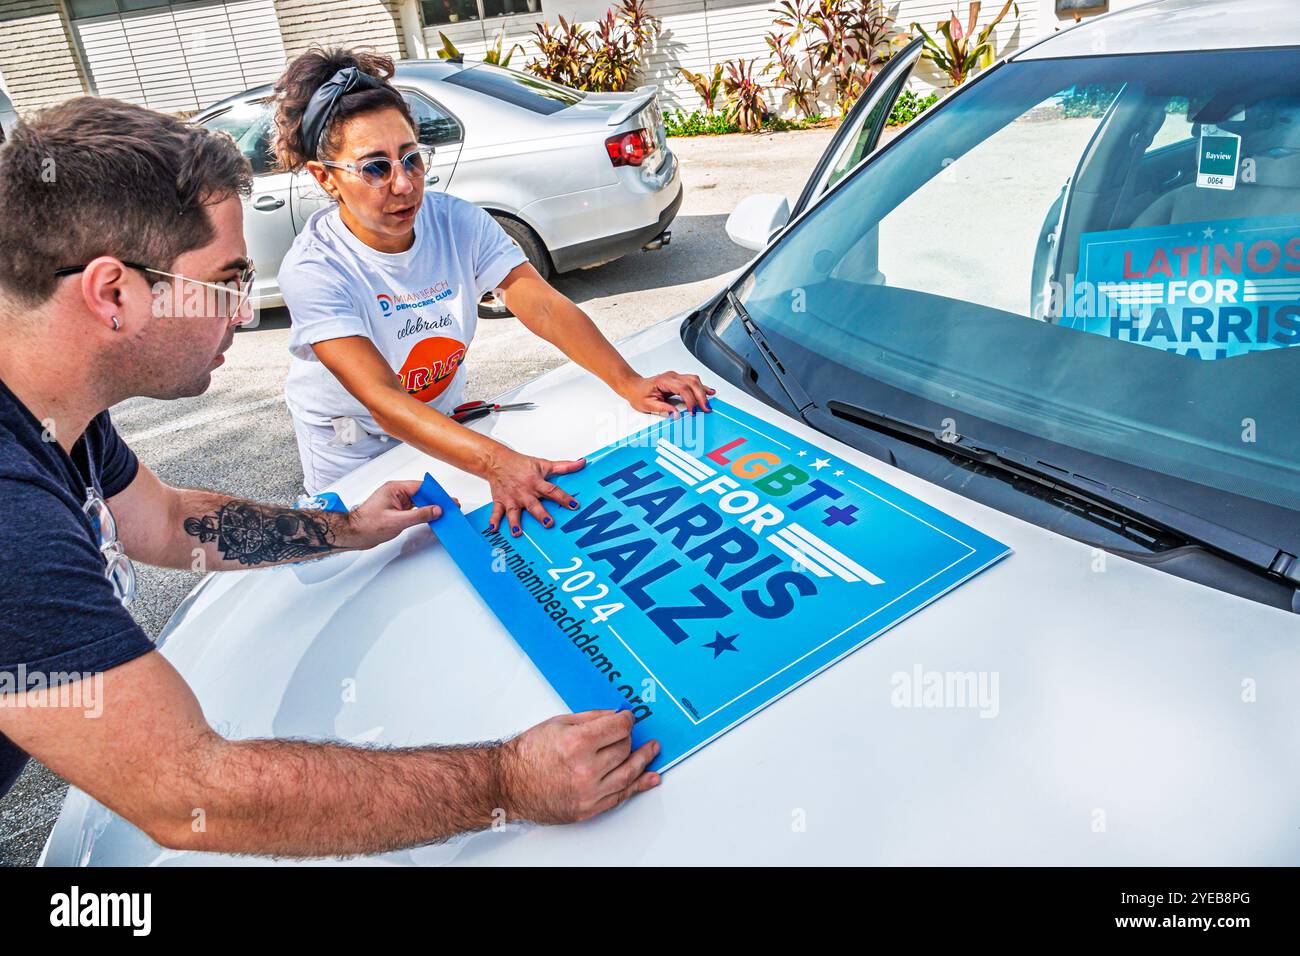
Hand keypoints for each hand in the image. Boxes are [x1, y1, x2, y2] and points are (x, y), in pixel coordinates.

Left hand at [340, 479, 443, 549]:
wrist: (354, 534)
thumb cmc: (368, 525)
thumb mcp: (398, 521)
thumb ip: (419, 514)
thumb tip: (436, 509)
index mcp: (395, 488)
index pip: (422, 487)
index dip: (437, 494)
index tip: (448, 500)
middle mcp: (396, 492)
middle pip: (422, 493)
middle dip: (436, 500)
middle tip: (450, 507)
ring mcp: (396, 501)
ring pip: (418, 501)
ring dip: (430, 507)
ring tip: (443, 514)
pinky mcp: (395, 510)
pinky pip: (413, 509)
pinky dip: (422, 513)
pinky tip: (430, 518)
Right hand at [485, 447, 584, 535]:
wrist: (498, 461)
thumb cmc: (521, 464)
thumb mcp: (544, 464)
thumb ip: (564, 466)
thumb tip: (581, 463)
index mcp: (536, 482)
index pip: (553, 491)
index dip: (564, 498)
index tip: (574, 505)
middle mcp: (524, 492)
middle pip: (534, 504)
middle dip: (541, 514)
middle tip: (548, 523)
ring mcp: (511, 498)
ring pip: (513, 512)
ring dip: (515, 522)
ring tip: (517, 532)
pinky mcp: (500, 501)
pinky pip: (496, 512)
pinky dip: (493, 520)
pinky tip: (493, 528)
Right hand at [500, 710, 659, 823]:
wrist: (508, 784)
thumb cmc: (528, 754)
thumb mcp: (558, 723)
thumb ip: (591, 718)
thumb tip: (614, 716)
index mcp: (577, 742)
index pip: (618, 727)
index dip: (627, 719)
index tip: (628, 718)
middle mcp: (586, 768)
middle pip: (623, 748)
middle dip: (628, 738)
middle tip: (626, 733)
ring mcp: (588, 791)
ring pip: (628, 772)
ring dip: (644, 760)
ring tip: (652, 751)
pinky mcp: (588, 808)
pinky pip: (620, 796)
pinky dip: (638, 786)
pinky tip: (650, 778)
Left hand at [619, 371, 715, 415]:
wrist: (634, 387)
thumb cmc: (639, 395)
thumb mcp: (648, 405)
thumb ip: (663, 409)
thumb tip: (676, 414)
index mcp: (664, 381)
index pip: (682, 388)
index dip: (690, 400)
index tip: (693, 411)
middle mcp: (671, 376)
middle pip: (692, 382)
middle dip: (701, 396)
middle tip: (706, 409)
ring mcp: (675, 377)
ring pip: (694, 380)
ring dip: (703, 391)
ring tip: (708, 403)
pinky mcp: (678, 380)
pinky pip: (692, 381)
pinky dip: (702, 387)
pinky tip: (709, 391)